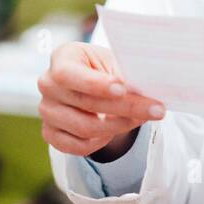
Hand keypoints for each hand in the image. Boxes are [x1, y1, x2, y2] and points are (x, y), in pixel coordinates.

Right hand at [38, 41, 164, 159]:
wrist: (92, 86)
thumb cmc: (105, 69)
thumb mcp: (115, 62)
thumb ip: (125, 75)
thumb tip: (147, 90)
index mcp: (62, 57)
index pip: (69, 74)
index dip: (95, 84)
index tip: (123, 89)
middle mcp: (48, 84)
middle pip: (85, 103)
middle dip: (125, 108)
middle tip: (156, 110)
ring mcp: (46, 111)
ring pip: (85, 128)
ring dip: (119, 126)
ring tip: (140, 118)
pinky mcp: (50, 133)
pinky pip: (78, 146)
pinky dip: (102, 141)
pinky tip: (116, 130)